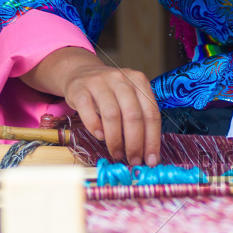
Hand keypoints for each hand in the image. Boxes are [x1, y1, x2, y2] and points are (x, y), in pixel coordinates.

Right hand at [32, 49, 160, 165]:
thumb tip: (147, 152)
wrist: (81, 73)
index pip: (151, 113)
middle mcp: (121, 79)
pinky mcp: (80, 89)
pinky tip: (100, 137)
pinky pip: (88, 111)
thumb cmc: (110, 92)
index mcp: (138, 81)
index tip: (151, 160)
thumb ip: (138, 119)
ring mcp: (99, 82)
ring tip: (117, 154)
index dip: (152, 139)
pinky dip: (95, 127)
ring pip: (112, 114)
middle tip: (133, 160)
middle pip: (133, 115)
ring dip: (115, 140)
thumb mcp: (128, 97)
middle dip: (135, 143)